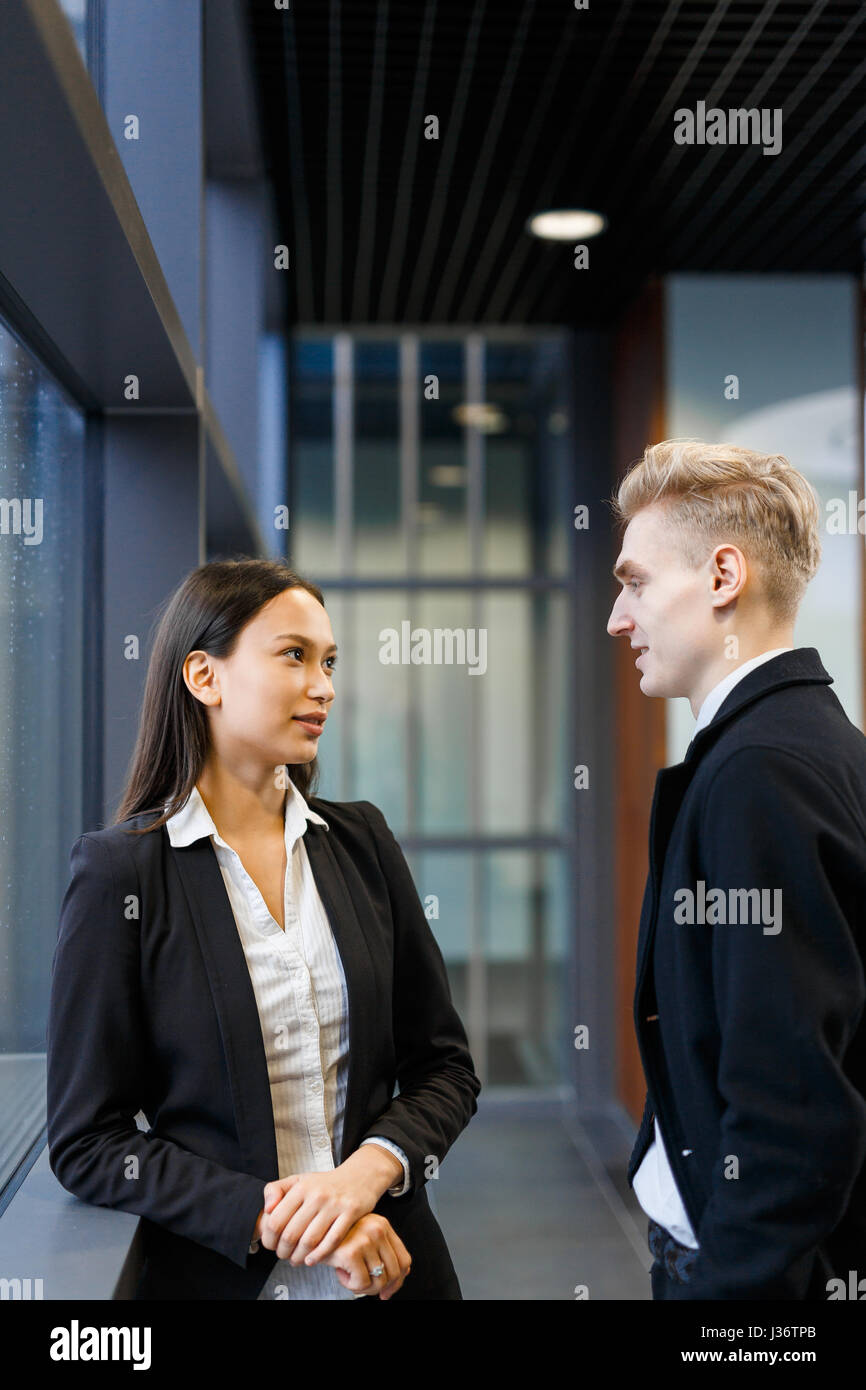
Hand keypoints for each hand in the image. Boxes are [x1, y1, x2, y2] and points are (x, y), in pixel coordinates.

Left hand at [259, 1146, 402, 1264]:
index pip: (275, 1220)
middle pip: (291, 1234)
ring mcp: (335, 1204)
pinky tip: (312, 1260)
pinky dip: (319, 1255)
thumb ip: (275, 1190)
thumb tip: (267, 1210)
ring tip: (296, 1259)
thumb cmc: (326, 1183)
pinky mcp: (351, 1213)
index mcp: (301, 1187)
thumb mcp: (298, 1180)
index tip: (271, 1245)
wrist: (360, 1175)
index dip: (269, 1239)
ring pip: (310, 1241)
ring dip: (299, 1256)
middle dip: (283, 1251)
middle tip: (283, 1255)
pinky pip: (332, 1241)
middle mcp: (317, 1194)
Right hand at [323, 1213, 411, 1299]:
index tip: (386, 1291)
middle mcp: (377, 1229)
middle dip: (380, 1288)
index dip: (398, 1280)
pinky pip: (362, 1284)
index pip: (404, 1259)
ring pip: (379, 1281)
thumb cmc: (336, 1239)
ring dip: (363, 1287)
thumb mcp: (363, 1239)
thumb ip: (382, 1251)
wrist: (309, 1233)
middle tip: (364, 1287)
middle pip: (394, 1273)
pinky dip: (351, 1285)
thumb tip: (404, 1273)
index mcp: (382, 1225)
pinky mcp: (352, 1252)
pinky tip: (341, 1273)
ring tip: (349, 1277)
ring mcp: (366, 1239)